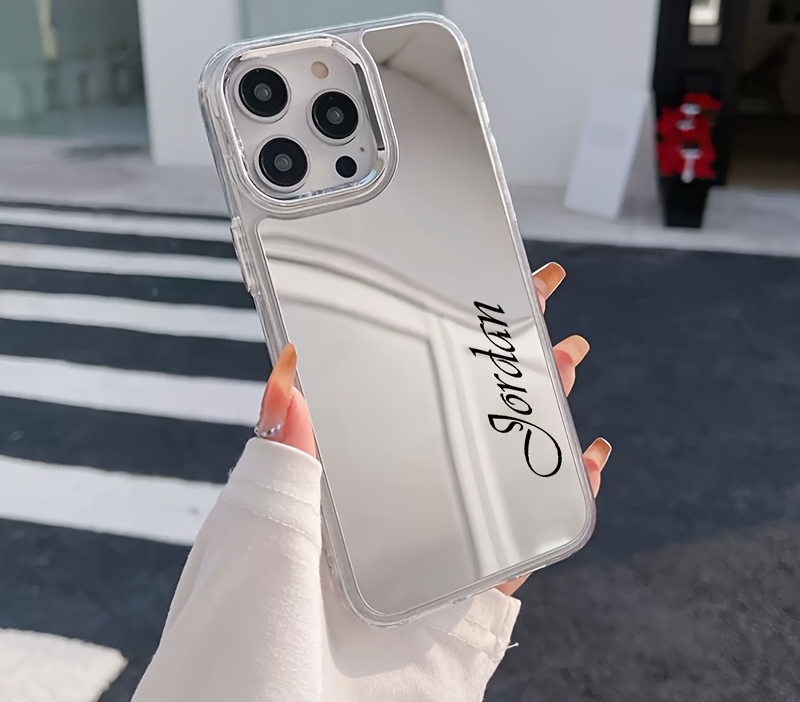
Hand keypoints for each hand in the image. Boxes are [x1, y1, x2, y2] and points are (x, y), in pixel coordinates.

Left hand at [255, 262, 611, 598]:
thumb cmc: (248, 645)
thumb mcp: (257, 538)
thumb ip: (282, 463)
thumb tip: (286, 372)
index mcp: (329, 484)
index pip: (381, 390)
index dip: (420, 339)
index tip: (452, 291)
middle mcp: (382, 510)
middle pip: (451, 418)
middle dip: (495, 361)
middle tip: (534, 307)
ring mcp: (428, 551)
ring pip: (495, 466)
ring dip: (536, 412)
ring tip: (567, 361)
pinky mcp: (466, 599)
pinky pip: (523, 542)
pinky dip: (561, 499)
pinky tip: (586, 460)